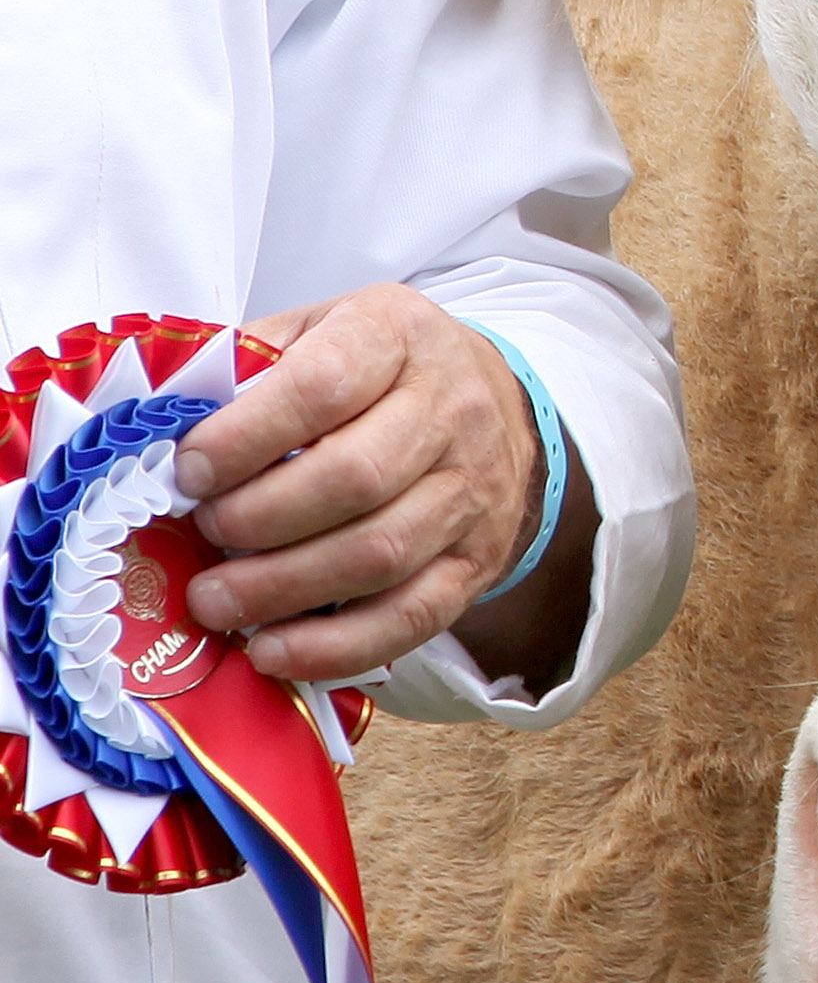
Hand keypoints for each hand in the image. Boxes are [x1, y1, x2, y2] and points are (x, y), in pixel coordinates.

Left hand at [169, 283, 558, 687]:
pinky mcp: (478, 560)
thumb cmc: (376, 372)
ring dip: (283, 588)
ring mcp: (473, 490)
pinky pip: (413, 615)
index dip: (247, 436)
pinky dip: (337, 646)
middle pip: (355, 478)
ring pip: (381, 553)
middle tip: (199, 534)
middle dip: (258, 519)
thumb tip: (160, 429)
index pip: (325, 386)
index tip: (189, 472)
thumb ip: (246, 367)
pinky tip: (273, 651)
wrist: (492, 405)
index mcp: (399, 337)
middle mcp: (452, 411)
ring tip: (215, 601)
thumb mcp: (315, 332)